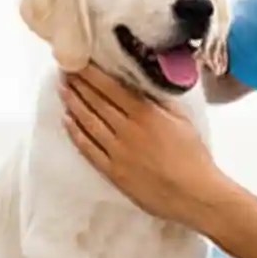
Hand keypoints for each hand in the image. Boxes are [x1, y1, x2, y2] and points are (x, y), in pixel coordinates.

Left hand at [58, 65, 226, 229]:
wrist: (193, 195)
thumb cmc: (194, 158)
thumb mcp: (182, 120)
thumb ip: (161, 102)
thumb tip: (145, 87)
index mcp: (145, 114)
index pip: (111, 88)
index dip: (91, 74)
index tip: (79, 63)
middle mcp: (127, 130)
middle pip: (96, 102)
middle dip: (79, 85)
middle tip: (65, 71)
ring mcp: (117, 152)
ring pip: (89, 123)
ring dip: (74, 104)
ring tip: (63, 90)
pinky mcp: (113, 171)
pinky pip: (88, 149)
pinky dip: (76, 133)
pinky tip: (67, 122)